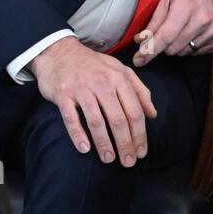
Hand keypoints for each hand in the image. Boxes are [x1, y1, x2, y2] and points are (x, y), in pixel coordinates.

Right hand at [30, 36, 157, 165]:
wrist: (60, 52)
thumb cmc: (93, 65)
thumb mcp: (121, 71)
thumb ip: (139, 90)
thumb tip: (153, 114)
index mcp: (119, 78)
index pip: (134, 111)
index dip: (140, 133)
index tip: (141, 151)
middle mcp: (102, 83)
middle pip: (118, 118)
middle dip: (125, 143)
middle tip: (128, 162)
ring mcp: (81, 89)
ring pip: (96, 121)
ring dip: (104, 143)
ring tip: (109, 159)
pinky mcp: (63, 94)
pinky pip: (71, 118)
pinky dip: (78, 135)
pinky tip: (85, 149)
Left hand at [132, 0, 212, 66]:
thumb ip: (154, 21)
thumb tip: (140, 41)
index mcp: (187, 6)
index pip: (165, 37)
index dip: (149, 51)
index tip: (138, 60)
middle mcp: (203, 21)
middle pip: (173, 48)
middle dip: (164, 44)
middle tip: (168, 30)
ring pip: (184, 52)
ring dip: (178, 45)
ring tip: (184, 27)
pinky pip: (197, 53)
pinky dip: (191, 45)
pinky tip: (195, 31)